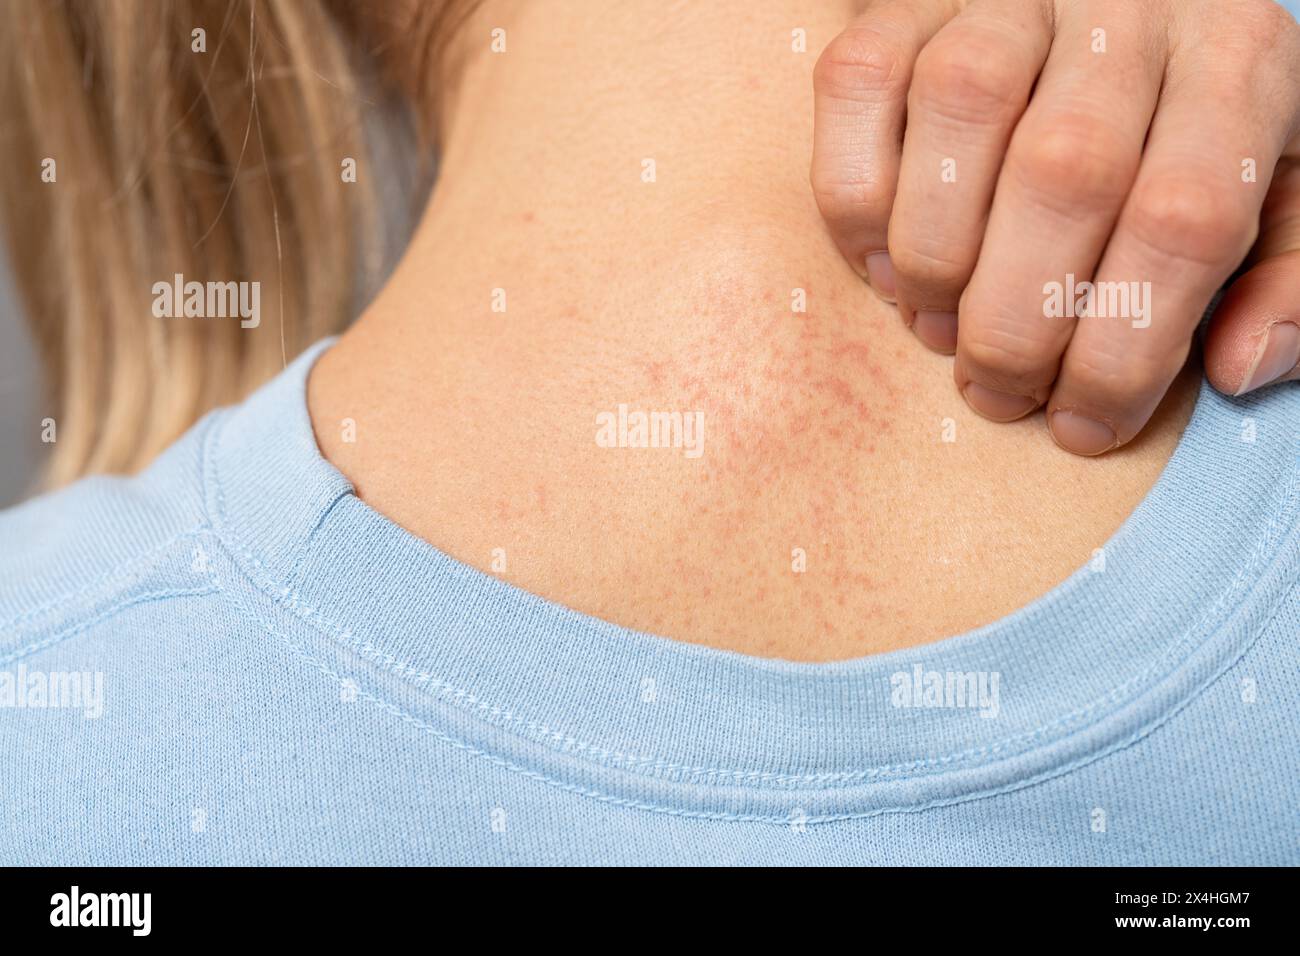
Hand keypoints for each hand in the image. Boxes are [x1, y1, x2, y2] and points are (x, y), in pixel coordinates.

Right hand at [811, 0, 1299, 454]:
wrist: (1090, 1)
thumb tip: (1237, 365)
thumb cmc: (1177, 121)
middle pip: (1066, 173)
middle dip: (1014, 326)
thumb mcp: (1273, 187)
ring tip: (935, 330)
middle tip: (995, 392)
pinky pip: (863, 84)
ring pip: (959, 112)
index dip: (1124, 351)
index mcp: (1240, 62)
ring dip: (932, 260)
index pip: (1188, 218)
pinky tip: (884, 263)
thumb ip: (1284, 278)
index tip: (1081, 425)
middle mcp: (1127, 7)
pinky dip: (856, 198)